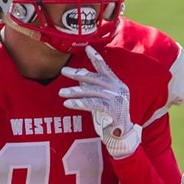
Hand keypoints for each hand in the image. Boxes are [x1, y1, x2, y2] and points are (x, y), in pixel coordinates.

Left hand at [59, 45, 141, 159]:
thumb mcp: (103, 100)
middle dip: (78, 74)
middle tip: (63, 71)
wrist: (122, 136)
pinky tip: (68, 104)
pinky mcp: (113, 110)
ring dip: (75, 92)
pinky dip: (79, 103)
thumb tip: (79, 76)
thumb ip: (94, 88)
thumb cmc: (110, 117)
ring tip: (61, 92)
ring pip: (92, 91)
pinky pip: (93, 104)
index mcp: (117, 84)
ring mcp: (117, 99)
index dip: (96, 58)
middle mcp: (119, 89)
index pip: (105, 68)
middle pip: (95, 78)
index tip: (87, 48)